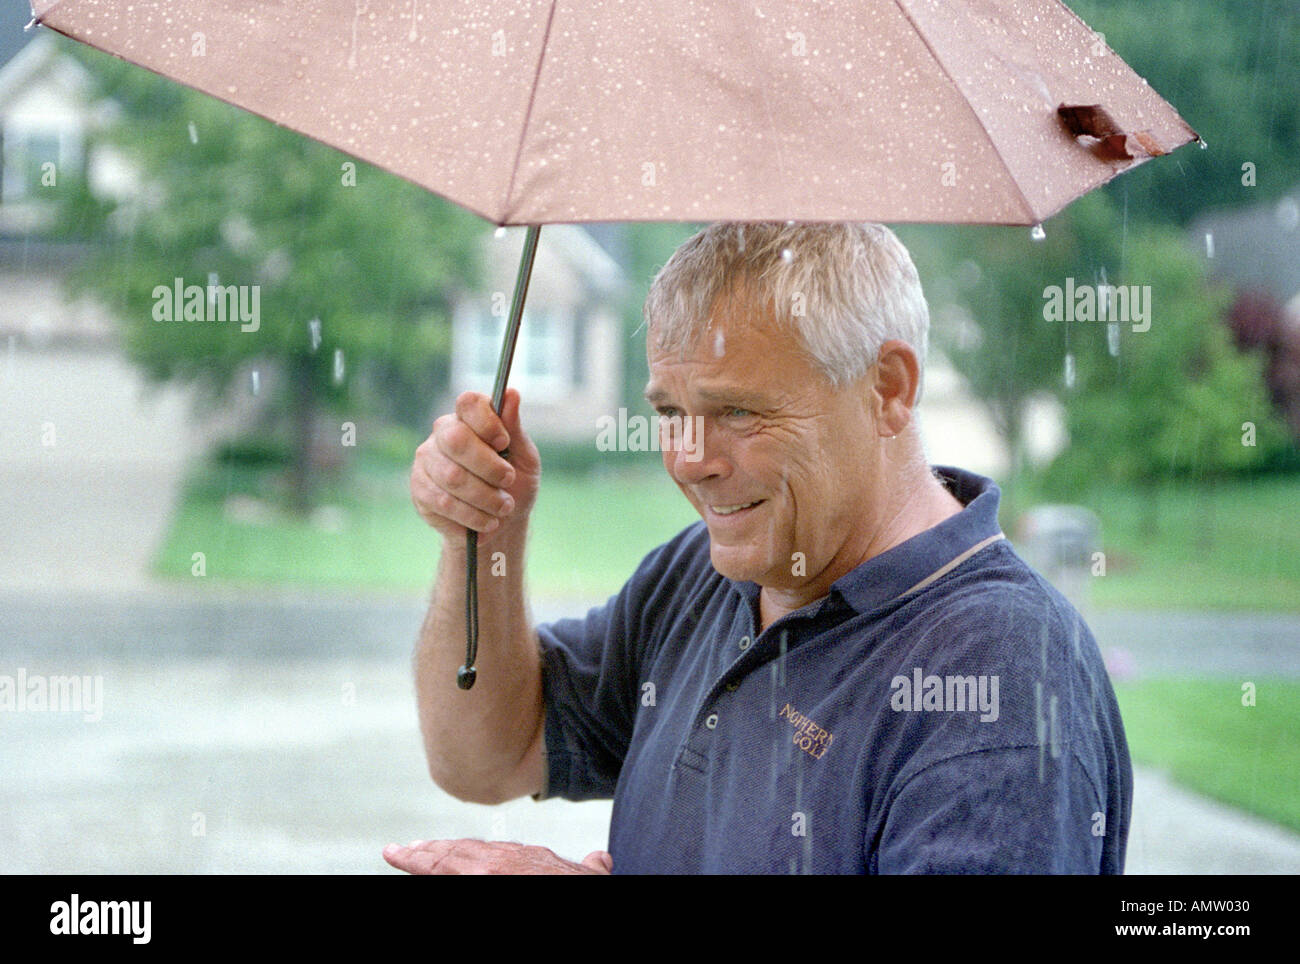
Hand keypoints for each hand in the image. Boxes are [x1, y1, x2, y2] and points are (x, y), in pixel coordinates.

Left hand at [382, 839, 612, 874]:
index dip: (460, 850)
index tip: (441, 849)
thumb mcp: (590, 876)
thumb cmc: (583, 886)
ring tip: (397, 854)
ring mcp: (492, 869)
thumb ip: (590, 867)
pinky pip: (442, 871)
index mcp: (526, 859)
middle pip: (460, 852)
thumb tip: (600, 858)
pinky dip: (421, 866)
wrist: (585, 887)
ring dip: (420, 856)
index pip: (485, 852)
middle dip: (432, 851)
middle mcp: (506, 859)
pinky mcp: (483, 876)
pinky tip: (403, 861)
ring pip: (446, 859)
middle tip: (405, 849)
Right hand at [410, 388, 540, 543]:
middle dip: (489, 466)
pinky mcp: (419, 489)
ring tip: (503, 508)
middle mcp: (443, 433)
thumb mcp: (524, 457)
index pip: (469, 403)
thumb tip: (512, 393)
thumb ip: (514, 428)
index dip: (487, 422)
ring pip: (452, 476)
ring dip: (484, 498)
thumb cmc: (514, 484)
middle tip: (509, 482)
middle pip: (457, 439)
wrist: (500, 523)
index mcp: (469, 418)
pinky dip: (470, 516)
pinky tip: (485, 521)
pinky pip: (443, 502)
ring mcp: (427, 460)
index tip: (505, 443)